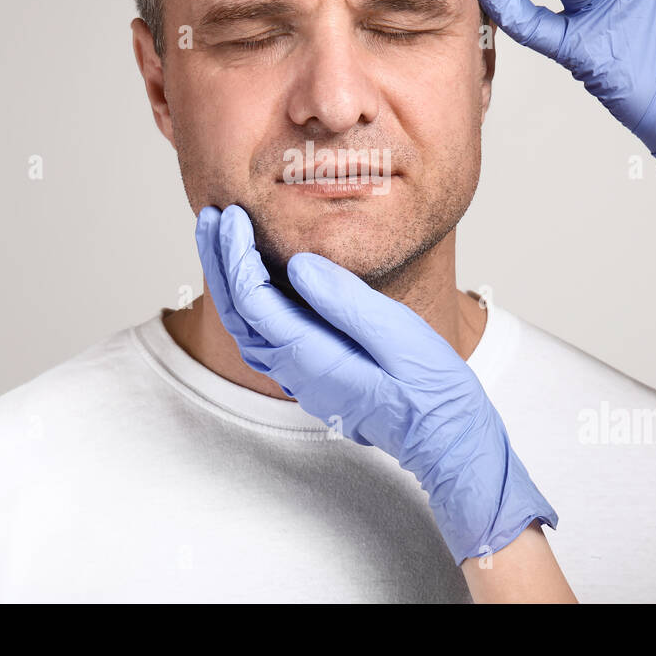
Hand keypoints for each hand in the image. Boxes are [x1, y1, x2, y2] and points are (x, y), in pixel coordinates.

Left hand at [194, 203, 556, 565]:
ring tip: (223, 238)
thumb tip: (295, 264)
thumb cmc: (431, 388)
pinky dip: (249, 301)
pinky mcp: (314, 376)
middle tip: (209, 216)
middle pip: (237, 313)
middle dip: (219, 261)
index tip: (231, 216)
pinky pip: (265, 336)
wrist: (446, 438)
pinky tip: (256, 278)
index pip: (253, 301)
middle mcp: (296, 372)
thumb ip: (343, 300)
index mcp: (312, 357)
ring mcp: (302, 378)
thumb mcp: (395, 333)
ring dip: (230, 281)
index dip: (235, 256)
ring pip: (246, 328)